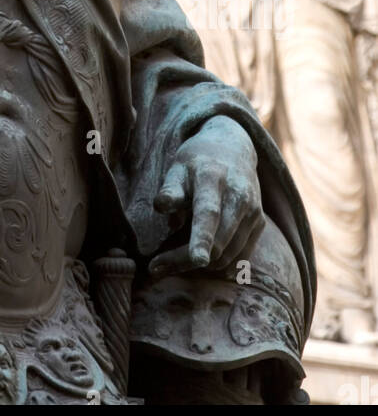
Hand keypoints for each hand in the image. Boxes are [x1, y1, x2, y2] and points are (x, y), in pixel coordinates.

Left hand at [149, 117, 263, 277]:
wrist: (234, 148)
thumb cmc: (198, 160)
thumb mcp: (178, 166)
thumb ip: (170, 188)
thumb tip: (161, 207)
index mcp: (213, 178)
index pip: (209, 211)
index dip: (202, 237)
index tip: (197, 260)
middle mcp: (239, 196)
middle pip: (217, 242)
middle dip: (185, 261)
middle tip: (155, 267)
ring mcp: (253, 212)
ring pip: (227, 255)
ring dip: (198, 267)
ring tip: (170, 262)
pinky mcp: (259, 224)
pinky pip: (238, 257)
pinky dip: (217, 264)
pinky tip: (196, 259)